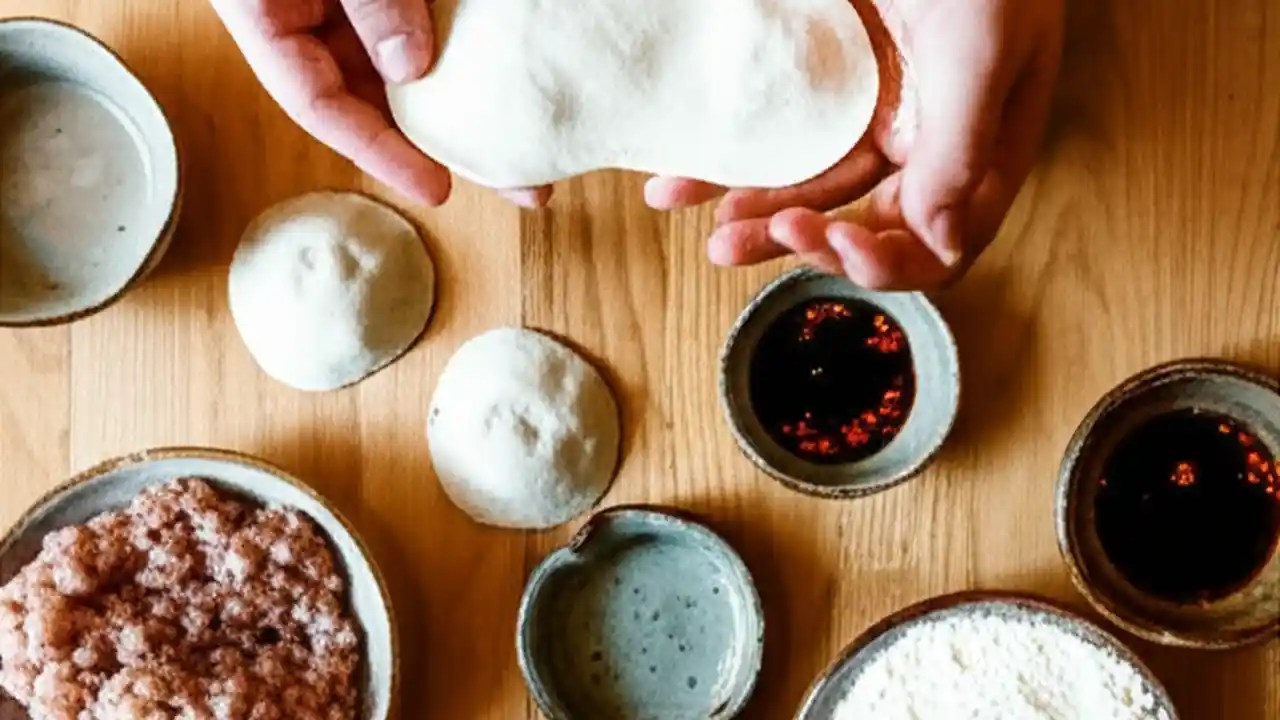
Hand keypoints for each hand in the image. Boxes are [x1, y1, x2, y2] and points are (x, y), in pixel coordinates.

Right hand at [211, 0, 550, 207]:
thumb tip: (411, 65)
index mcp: (266, 12)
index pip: (319, 104)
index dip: (379, 152)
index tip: (438, 187)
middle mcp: (307, 10)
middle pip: (375, 95)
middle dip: (445, 142)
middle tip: (519, 186)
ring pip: (406, 61)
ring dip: (464, 101)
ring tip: (532, 142)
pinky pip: (424, 20)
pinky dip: (465, 47)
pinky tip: (511, 75)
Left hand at [646, 0, 1063, 289]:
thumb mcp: (982, 46)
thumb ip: (962, 147)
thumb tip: (943, 244)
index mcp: (976, 146)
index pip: (937, 241)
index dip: (886, 261)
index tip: (835, 240)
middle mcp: (919, 138)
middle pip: (859, 222)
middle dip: (799, 242)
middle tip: (737, 241)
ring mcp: (865, 109)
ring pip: (807, 187)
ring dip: (756, 215)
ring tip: (712, 236)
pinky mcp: (818, 77)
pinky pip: (774, 131)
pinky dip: (730, 160)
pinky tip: (683, 181)